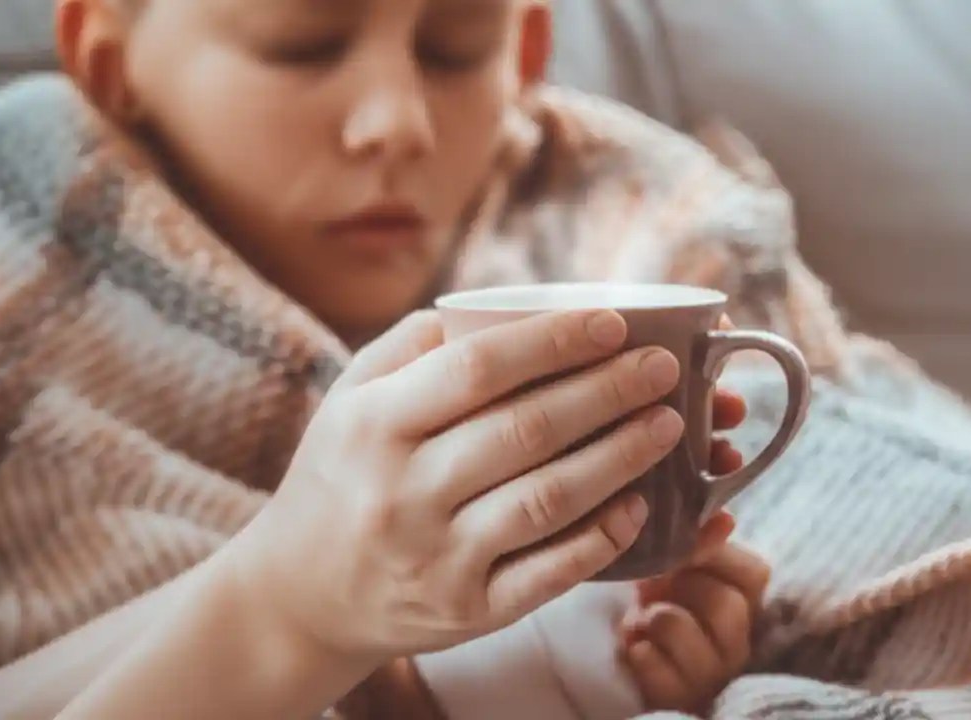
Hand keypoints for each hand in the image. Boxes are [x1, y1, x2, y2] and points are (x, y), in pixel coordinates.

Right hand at [229, 309, 689, 667]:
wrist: (299, 596)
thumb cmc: (340, 477)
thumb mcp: (350, 401)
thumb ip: (414, 347)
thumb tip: (498, 308)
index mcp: (376, 424)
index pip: (477, 369)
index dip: (554, 342)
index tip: (613, 323)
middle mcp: (404, 491)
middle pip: (527, 430)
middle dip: (609, 392)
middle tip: (664, 368)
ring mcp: (437, 557)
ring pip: (548, 499)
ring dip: (621, 458)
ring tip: (671, 425)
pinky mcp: (466, 612)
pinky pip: (548, 574)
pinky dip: (601, 539)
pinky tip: (640, 506)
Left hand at [619, 515, 770, 714]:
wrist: (627, 651)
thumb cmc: (659, 602)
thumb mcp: (678, 567)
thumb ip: (702, 543)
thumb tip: (726, 517)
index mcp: (744, 605)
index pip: (756, 573)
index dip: (715, 554)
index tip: (684, 552)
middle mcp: (735, 643)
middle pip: (725, 605)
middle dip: (679, 586)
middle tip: (652, 585)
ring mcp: (708, 675)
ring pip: (681, 629)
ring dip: (651, 616)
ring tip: (640, 619)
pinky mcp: (676, 697)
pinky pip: (651, 662)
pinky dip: (636, 648)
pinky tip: (633, 646)